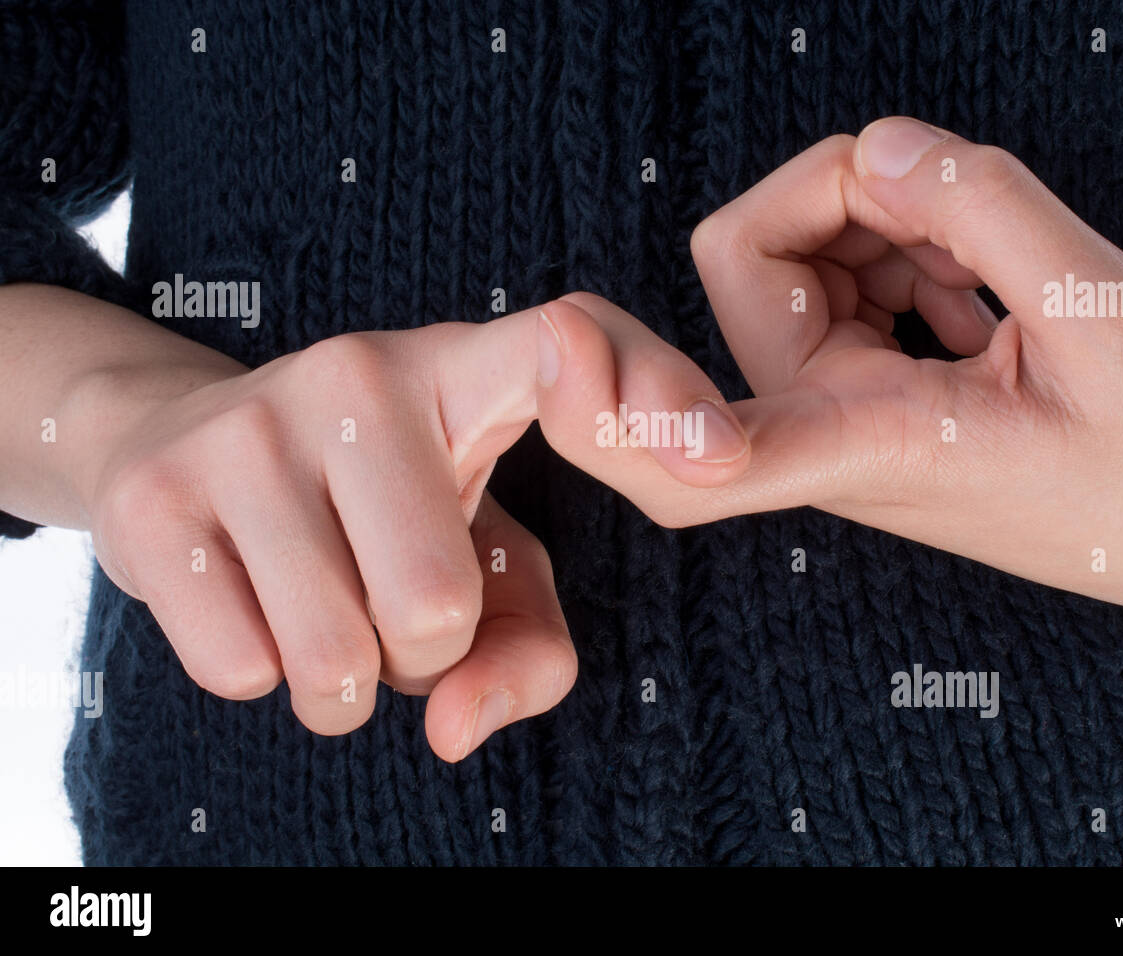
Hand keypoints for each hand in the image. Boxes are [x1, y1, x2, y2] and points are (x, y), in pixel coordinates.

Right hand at [80, 296, 750, 756]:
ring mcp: (247, 425)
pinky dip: (262, 672)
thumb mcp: (482, 562)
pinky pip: (246, 666)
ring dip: (345, 679)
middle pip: (437, 604)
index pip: (571, 340)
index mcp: (460, 366)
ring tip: (324, 602)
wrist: (172, 445)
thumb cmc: (373, 508)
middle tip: (390, 598)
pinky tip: (251, 600)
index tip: (714, 465)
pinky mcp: (154, 496)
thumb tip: (462, 729)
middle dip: (423, 652)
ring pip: (340, 656)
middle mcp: (357, 373)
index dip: (651, 391)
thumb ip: (528, 644)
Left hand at [542, 120, 1122, 616]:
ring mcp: (827, 402)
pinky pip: (833, 265)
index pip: (710, 456)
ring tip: (989, 266)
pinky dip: (903, 245)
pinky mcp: (850, 379)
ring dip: (887, 219)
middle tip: (957, 213)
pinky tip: (972, 287)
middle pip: (742, 259)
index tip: (564, 348)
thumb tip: (878, 149)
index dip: (625, 411)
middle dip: (840, 197)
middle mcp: (819, 427)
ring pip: (789, 249)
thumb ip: (988, 214)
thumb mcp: (1106, 317)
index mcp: (868, 450)